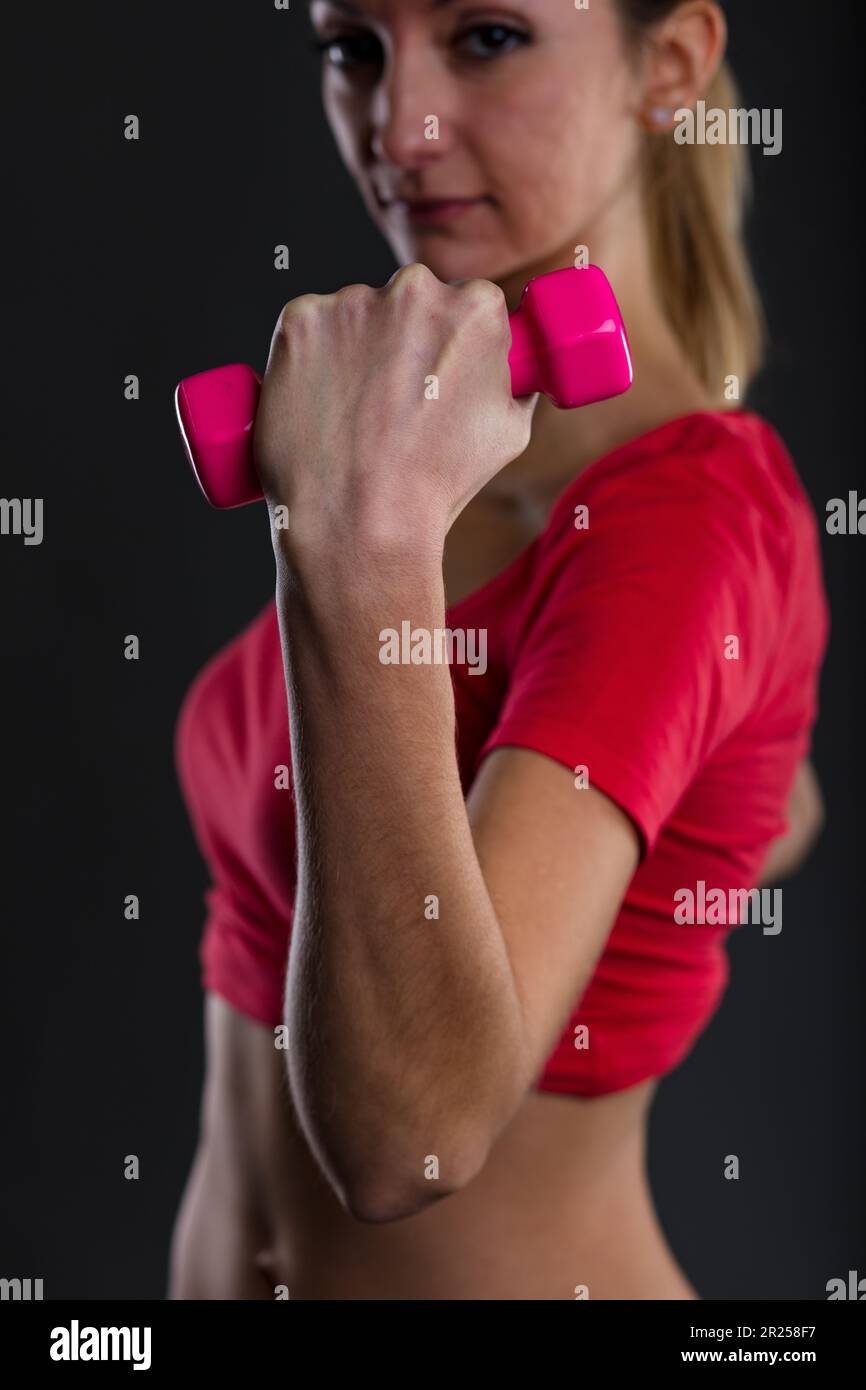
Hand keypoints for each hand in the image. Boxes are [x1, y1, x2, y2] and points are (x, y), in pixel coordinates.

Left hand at [253, 263, 537, 557]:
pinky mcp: (299, 321)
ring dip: (356, 349)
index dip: (452, 343)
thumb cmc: (437, 484)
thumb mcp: (509, 433)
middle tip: (396, 401)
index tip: (439, 374)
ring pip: (357, 316)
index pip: (467, 304)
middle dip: (405, 340)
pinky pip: (308, 328)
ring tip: (356, 415)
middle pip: (411, 302)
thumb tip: (513, 373)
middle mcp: (415, 289)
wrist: (363, 520)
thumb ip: (514, 384)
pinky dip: (312, 358)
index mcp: (476, 307)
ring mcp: (352, 302)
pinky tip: (324, 404)